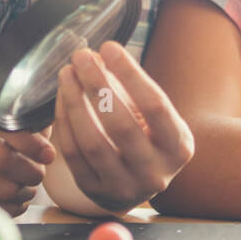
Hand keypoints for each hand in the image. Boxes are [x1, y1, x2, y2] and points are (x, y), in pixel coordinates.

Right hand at [0, 98, 53, 216]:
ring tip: (26, 188)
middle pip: (2, 160)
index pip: (3, 123)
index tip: (49, 156)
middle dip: (31, 173)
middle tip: (39, 175)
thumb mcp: (17, 124)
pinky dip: (11, 208)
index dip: (31, 143)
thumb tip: (62, 118)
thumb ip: (37, 120)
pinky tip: (12, 200)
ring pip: (2, 189)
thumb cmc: (1, 140)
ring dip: (24, 193)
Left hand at [53, 41, 193, 212]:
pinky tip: (62, 98)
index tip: (109, 47)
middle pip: (121, 125)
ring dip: (75, 102)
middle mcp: (155, 172)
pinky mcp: (96, 192)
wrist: (138, 182)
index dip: (130, 74)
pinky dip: (65, 122)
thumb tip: (96, 56)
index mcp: (178, 148)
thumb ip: (130, 88)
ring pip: (93, 142)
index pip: (155, 105)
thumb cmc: (148, 138)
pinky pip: (74, 155)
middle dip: (97, 85)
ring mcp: (125, 187)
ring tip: (66, 74)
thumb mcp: (153, 117)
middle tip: (81, 56)